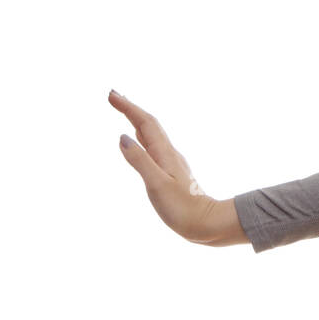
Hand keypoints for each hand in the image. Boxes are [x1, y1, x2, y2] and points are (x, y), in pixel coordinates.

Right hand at [110, 89, 240, 245]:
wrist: (206, 224)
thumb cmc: (182, 208)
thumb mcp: (156, 185)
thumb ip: (139, 161)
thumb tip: (122, 137)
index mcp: (165, 154)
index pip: (145, 123)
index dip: (128, 107)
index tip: (112, 94)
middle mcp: (169, 154)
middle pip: (148, 125)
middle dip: (131, 109)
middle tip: (114, 96)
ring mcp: (171, 163)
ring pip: (151, 135)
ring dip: (137, 120)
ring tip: (124, 110)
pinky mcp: (171, 173)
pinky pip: (153, 147)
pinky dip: (143, 137)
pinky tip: (140, 140)